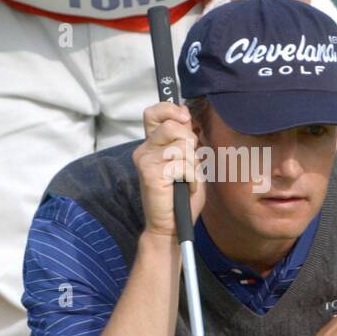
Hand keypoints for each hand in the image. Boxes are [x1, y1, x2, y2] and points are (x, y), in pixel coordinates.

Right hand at [133, 102, 205, 239]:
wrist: (170, 225)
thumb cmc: (181, 195)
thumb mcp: (187, 160)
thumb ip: (184, 138)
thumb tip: (184, 112)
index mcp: (152, 143)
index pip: (153, 112)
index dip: (170, 110)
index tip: (185, 120)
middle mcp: (144, 149)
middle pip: (171, 126)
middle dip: (190, 142)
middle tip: (188, 161)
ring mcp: (145, 161)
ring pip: (181, 146)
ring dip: (192, 164)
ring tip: (186, 178)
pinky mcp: (151, 174)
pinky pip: (182, 165)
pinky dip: (192, 178)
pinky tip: (186, 188)